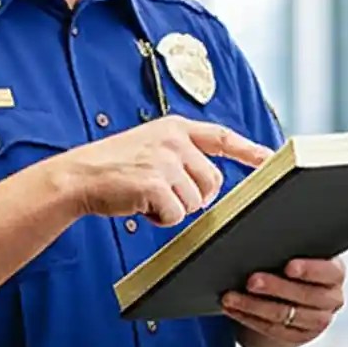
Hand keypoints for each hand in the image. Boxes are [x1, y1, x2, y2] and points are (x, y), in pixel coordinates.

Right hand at [53, 115, 273, 226]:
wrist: (78, 176)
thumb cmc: (113, 166)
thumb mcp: (150, 146)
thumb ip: (182, 155)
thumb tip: (212, 181)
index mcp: (175, 128)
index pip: (221, 136)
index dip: (248, 149)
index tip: (269, 157)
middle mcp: (174, 140)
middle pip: (213, 182)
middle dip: (194, 196)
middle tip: (164, 193)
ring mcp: (165, 161)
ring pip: (196, 203)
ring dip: (173, 208)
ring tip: (146, 195)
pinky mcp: (156, 183)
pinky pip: (176, 215)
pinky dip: (159, 218)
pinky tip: (140, 205)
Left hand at [221, 257, 345, 346]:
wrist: (291, 296)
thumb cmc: (290, 263)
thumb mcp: (296, 252)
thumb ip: (288, 247)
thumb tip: (259, 239)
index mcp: (334, 273)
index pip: (328, 272)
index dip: (309, 270)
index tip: (288, 266)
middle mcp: (331, 299)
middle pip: (304, 295)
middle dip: (275, 287)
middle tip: (251, 281)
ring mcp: (317, 321)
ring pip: (284, 315)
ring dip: (253, 306)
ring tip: (231, 296)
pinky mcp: (298, 336)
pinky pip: (271, 329)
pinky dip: (248, 317)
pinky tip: (232, 308)